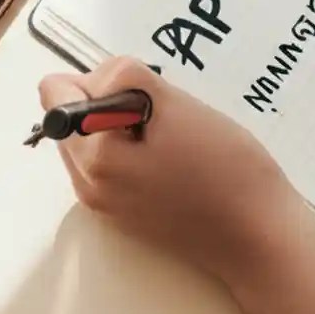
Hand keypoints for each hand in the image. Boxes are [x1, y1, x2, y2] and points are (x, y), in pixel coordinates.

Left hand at [37, 57, 297, 281]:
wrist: (259, 235)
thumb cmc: (226, 166)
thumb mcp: (173, 104)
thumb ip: (122, 81)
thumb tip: (92, 80)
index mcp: (91, 158)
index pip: (56, 91)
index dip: (100, 78)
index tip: (144, 96)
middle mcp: (86, 185)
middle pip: (70, 115)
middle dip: (108, 104)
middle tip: (162, 120)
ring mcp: (104, 203)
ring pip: (90, 138)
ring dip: (120, 126)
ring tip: (170, 141)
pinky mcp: (123, 213)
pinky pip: (109, 163)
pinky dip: (131, 151)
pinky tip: (171, 161)